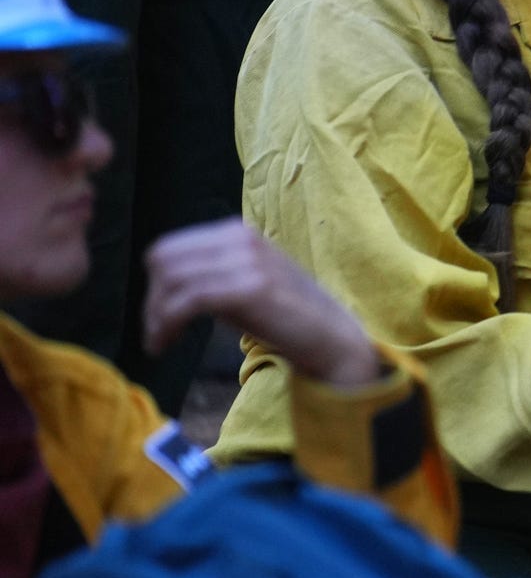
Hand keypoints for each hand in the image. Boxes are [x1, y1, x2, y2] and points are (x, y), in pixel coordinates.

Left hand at [144, 221, 382, 387]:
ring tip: (160, 342)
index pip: (169, 248)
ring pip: (172, 282)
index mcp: (238, 233)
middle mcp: (242, 240)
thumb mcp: (243, 282)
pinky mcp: (251, 289)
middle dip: (152, 301)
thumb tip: (163, 282)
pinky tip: (166, 344)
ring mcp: (248, 262)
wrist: (331, 336)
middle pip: (164, 262)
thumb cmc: (285, 315)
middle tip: (157, 333)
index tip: (160, 316)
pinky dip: (167, 325)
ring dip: (156, 317)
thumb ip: (212, 272)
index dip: (154, 284)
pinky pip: (187, 302)